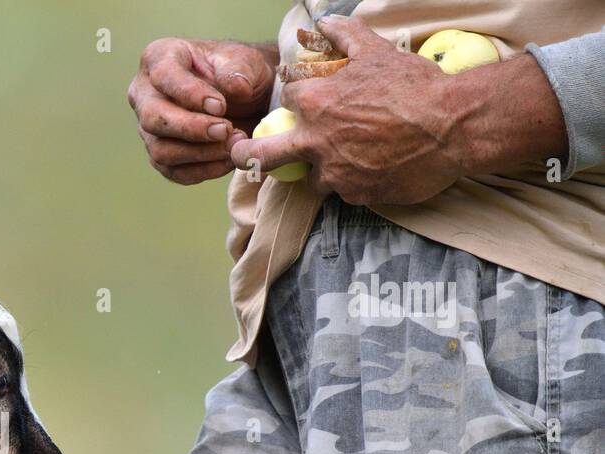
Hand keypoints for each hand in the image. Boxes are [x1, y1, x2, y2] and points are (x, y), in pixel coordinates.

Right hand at [130, 37, 277, 184]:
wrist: (246, 97)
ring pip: (160, 151)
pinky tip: (228, 162)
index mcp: (159, 57)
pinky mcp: (161, 154)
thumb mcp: (244, 59)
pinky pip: (173, 172)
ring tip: (233, 146)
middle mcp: (144, 94)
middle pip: (153, 118)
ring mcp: (149, 128)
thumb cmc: (238, 71)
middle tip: (226, 130)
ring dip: (199, 154)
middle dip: (191, 129)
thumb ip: (239, 69)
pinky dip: (202, 171)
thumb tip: (236, 88)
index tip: (221, 106)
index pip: (163, 76)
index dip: (190, 94)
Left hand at [229, 16, 568, 205]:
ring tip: (353, 154)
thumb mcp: (378, 53)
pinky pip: (346, 190)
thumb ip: (347, 37)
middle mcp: (316, 142)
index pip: (288, 100)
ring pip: (314, 175)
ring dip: (324, 166)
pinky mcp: (355, 195)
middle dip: (246, 154)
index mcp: (316, 104)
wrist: (452, 126)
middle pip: (264, 154)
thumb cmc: (414, 86)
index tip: (303, 101)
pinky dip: (356, 180)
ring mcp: (334, 173)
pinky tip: (378, 166)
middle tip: (241, 155)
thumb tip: (327, 20)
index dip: (297, 98)